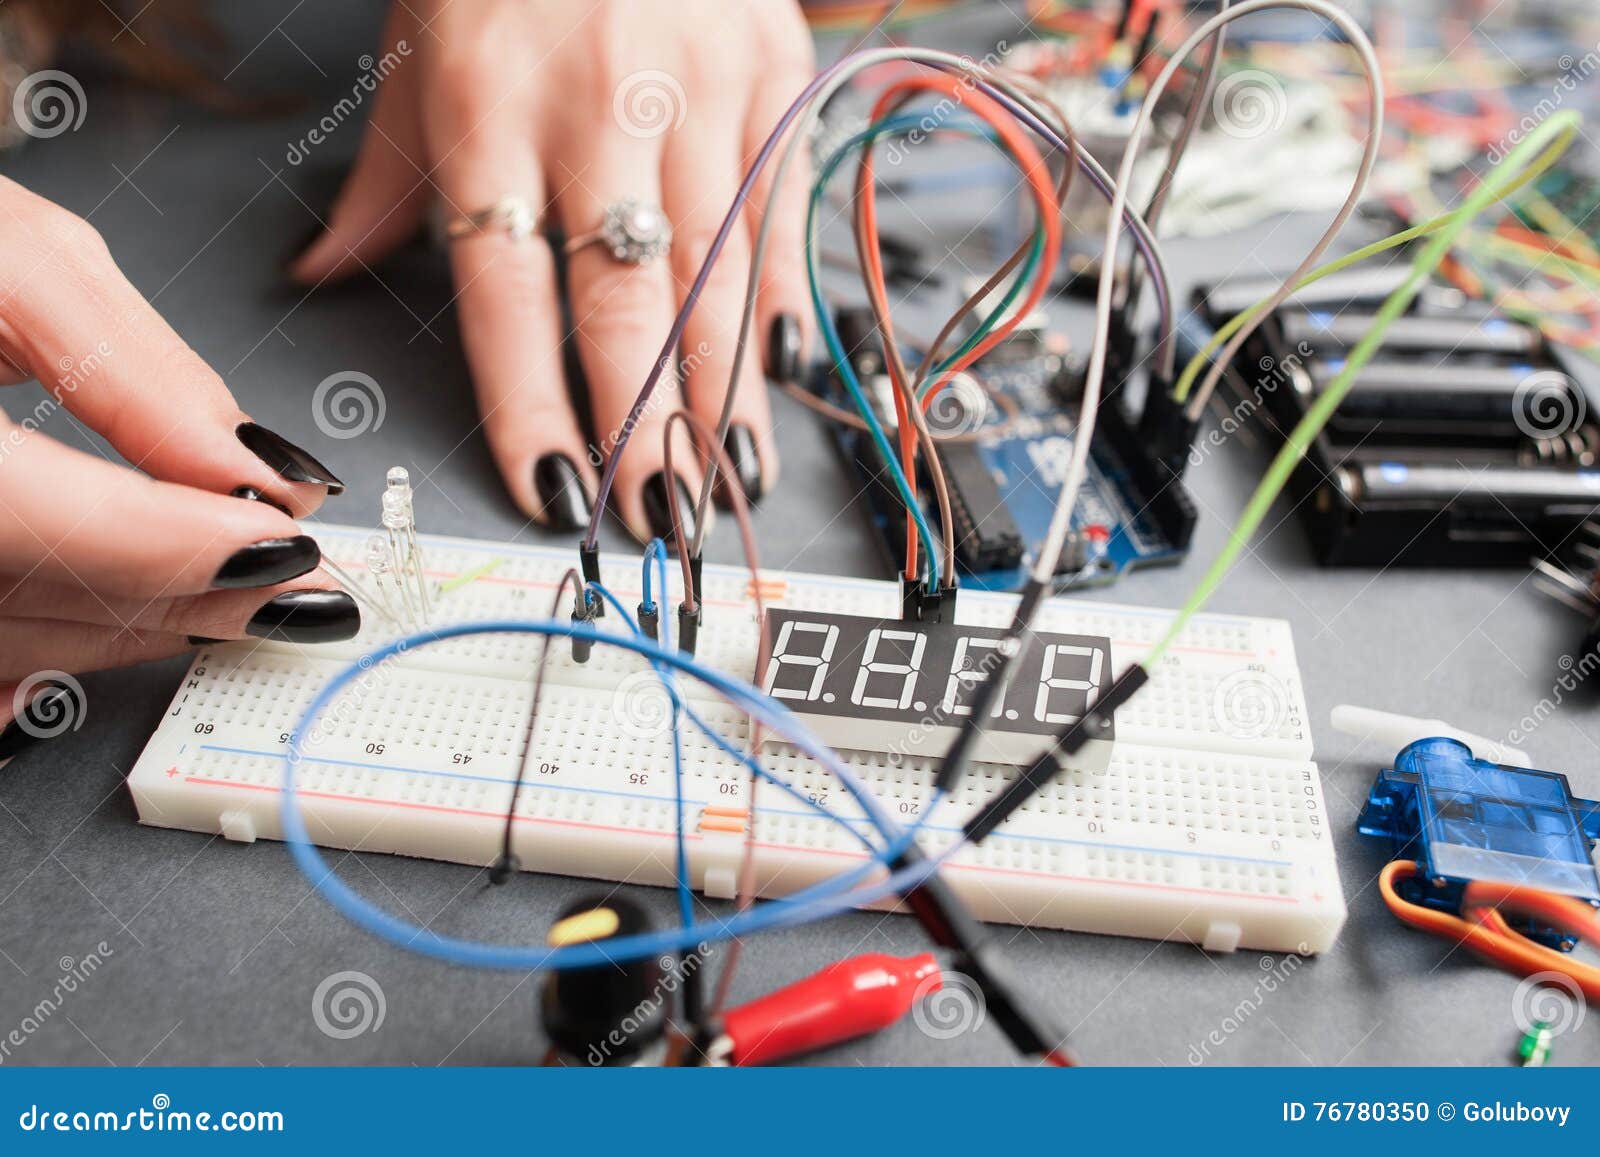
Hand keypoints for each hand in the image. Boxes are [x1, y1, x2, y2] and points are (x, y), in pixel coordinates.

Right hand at [0, 177, 357, 764]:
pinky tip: (120, 626)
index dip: (163, 541)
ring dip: (140, 623)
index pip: (16, 514)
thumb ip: (136, 368)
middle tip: (302, 572)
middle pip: (24, 592)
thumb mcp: (12, 255)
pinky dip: (48, 645)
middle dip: (186, 591)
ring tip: (247, 588)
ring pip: (4, 640)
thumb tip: (249, 470)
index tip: (282, 534)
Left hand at [288, 0, 814, 541]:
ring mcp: (697, 83)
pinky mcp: (770, 68)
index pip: (506, 291)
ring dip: (725, 387)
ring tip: (731, 477)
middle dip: (645, 421)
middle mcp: (597, 100)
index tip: (553, 488)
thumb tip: (321, 272)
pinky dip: (779, 295)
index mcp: (487, 102)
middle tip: (662, 517)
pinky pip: (778, 206)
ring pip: (715, 268)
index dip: (531, 403)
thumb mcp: (413, 46)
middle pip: (622, 294)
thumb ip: (385, 178)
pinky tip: (781, 372)